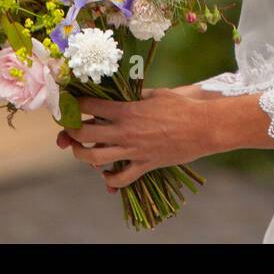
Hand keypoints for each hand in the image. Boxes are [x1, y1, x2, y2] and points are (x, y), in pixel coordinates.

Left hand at [54, 88, 217, 191]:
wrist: (204, 127)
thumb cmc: (182, 106)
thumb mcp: (155, 94)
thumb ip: (135, 95)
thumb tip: (123, 93)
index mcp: (126, 110)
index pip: (88, 106)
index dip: (74, 105)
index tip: (70, 104)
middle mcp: (125, 131)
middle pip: (84, 133)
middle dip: (71, 131)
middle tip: (70, 128)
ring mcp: (134, 150)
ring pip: (94, 158)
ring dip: (82, 154)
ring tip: (81, 150)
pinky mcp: (145, 165)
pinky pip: (120, 179)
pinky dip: (109, 180)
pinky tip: (106, 174)